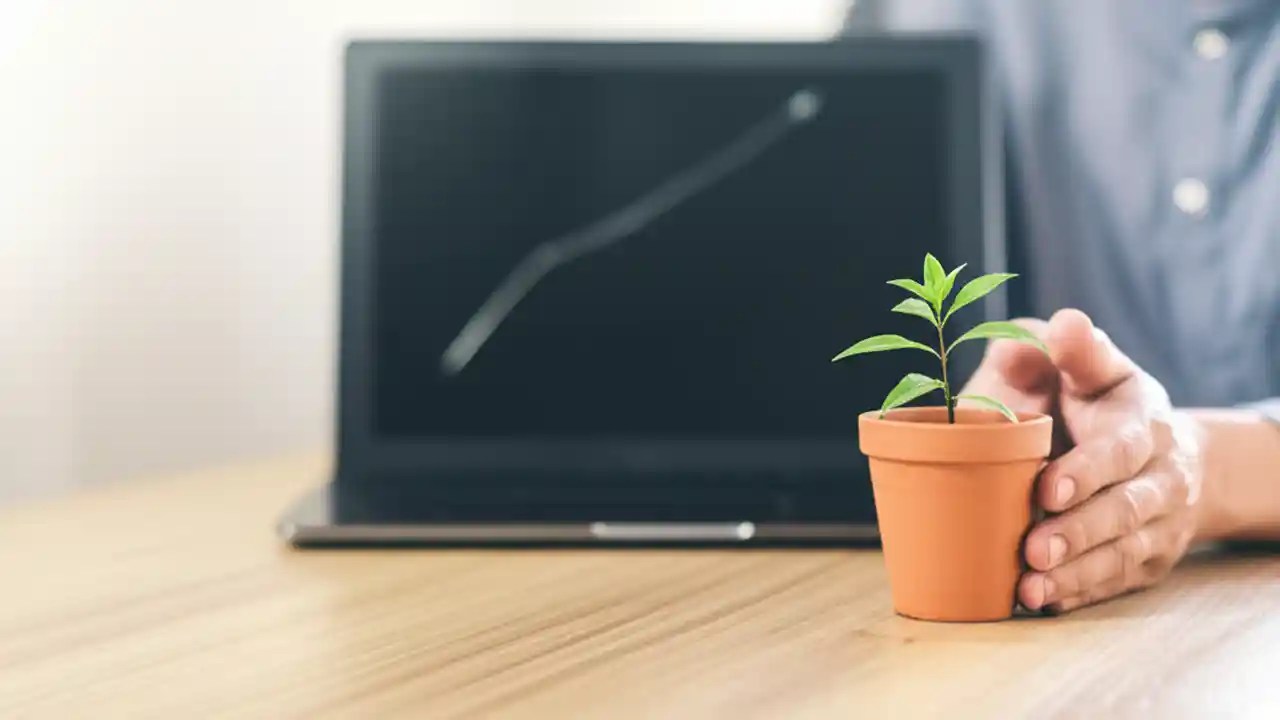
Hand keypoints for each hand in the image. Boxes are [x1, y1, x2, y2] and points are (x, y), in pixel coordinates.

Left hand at [961, 309, 1202, 611]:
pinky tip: (1044, 601)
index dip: (1087, 471)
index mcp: (1147, 427)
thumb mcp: (1101, 368)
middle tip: (1030, 549)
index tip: (1046, 487)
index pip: (1122, 451)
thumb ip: (1076, 350)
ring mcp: (1159, 526)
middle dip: (1077, 533)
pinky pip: (1116, 583)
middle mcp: (1163, 480)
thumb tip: (1059, 323)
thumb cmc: (1111, 404)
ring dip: (1075, 573)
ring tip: (1029, 587)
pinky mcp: (1147, 562)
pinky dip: (1082, 595)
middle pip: (1123, 512)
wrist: (1172, 455)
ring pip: (1121, 555)